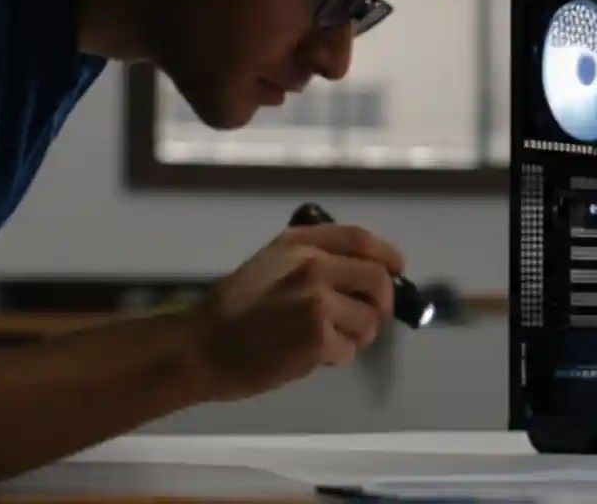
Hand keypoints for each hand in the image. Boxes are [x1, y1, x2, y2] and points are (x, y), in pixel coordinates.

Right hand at [190, 223, 405, 401]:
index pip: (361, 239)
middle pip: (378, 280)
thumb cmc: (235, 312)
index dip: (387, 255)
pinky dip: (335, 358)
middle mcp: (311, 265)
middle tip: (363, 320)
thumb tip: (371, 273)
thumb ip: (316, 259)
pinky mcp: (317, 336)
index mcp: (299, 243)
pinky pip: (350, 349)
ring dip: (354, 336)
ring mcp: (316, 300)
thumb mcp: (271, 264)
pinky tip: (306, 356)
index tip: (396, 269)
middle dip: (379, 304)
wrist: (200, 349)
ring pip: (369, 320)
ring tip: (320, 340)